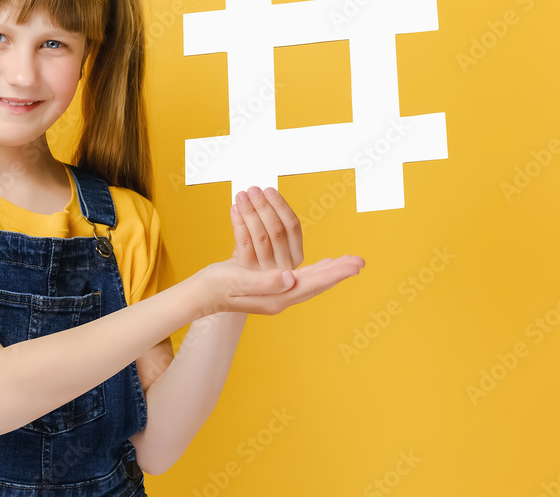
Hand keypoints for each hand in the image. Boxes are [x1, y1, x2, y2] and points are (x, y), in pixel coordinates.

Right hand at [198, 254, 364, 316]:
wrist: (200, 296)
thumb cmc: (216, 287)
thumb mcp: (238, 281)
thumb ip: (264, 282)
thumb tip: (290, 278)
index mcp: (276, 297)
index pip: (312, 283)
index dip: (334, 273)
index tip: (354, 265)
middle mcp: (281, 297)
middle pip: (316, 283)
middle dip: (338, 271)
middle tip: (359, 262)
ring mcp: (276, 294)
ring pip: (309, 280)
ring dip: (326, 268)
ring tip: (344, 262)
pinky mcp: (271, 287)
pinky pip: (299, 278)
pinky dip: (312, 270)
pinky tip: (318, 265)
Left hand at [230, 186, 303, 271]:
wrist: (235, 285)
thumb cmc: (254, 258)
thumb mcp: (268, 244)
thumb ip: (269, 223)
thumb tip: (262, 195)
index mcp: (296, 255)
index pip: (293, 227)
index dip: (281, 206)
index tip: (270, 190)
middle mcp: (285, 266)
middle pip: (277, 231)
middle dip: (264, 206)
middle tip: (253, 190)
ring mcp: (267, 272)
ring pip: (260, 236)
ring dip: (250, 212)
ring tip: (242, 197)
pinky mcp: (248, 273)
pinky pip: (244, 244)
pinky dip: (239, 224)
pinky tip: (235, 211)